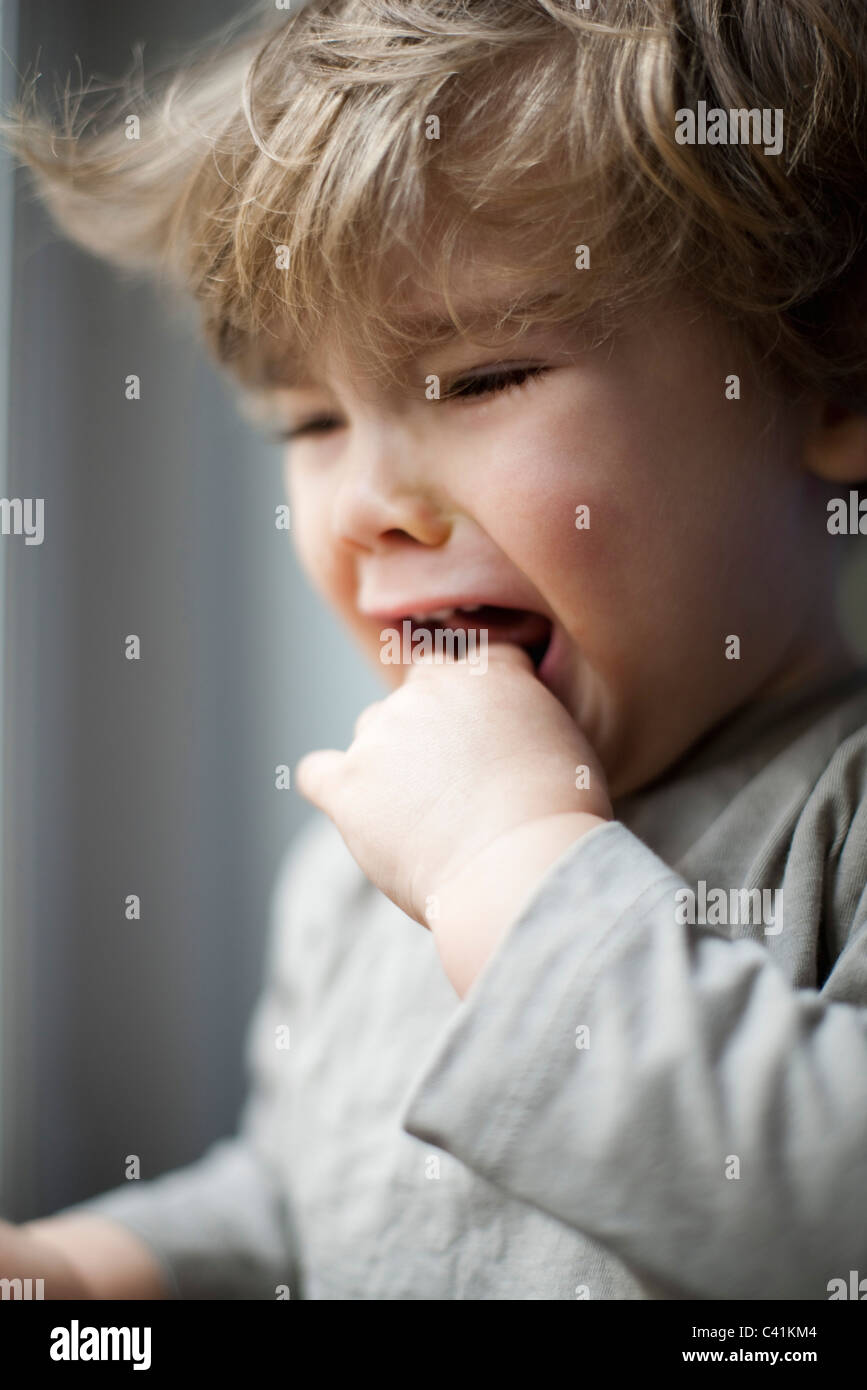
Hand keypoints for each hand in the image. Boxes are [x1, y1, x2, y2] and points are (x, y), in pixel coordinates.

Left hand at [296, 646, 611, 994]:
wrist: (521, 866)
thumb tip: (504, 733)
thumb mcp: (566, 742)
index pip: (470, 662)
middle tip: (459, 783)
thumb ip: (523, 717)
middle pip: (415, 694)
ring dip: (390, 763)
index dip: (476, 702)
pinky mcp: (348, 783)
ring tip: (426, 818)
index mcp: (488, 670)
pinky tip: (354, 809)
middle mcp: (429, 688)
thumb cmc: (559, 817)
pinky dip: (331, 787)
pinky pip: (317, 773)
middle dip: (431, 728)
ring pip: (372, 734)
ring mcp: (382, 733)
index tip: (487, 738)